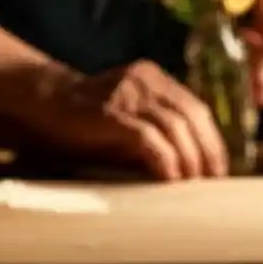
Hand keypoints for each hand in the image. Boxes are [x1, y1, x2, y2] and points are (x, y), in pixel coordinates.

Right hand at [34, 61, 227, 179]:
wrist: (43, 103)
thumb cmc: (92, 122)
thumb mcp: (133, 123)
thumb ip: (161, 133)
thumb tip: (195, 168)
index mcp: (156, 80)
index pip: (197, 110)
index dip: (212, 141)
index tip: (218, 169)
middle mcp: (146, 80)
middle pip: (192, 116)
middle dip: (207, 151)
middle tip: (211, 181)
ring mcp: (127, 93)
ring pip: (175, 126)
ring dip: (188, 158)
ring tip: (192, 183)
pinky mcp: (109, 112)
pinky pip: (147, 137)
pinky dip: (164, 159)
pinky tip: (169, 178)